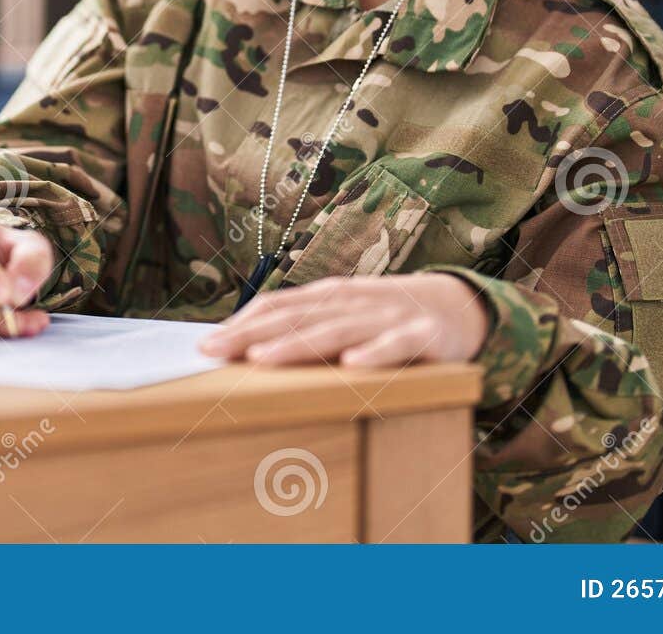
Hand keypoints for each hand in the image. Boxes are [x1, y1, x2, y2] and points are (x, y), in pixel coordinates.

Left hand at [198, 273, 491, 366]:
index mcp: (330, 297)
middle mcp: (354, 302)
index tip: (204, 346)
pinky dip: (376, 353)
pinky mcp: (424, 336)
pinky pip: (398, 346)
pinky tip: (353, 366)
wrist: (459, 308)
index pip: (279, 306)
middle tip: (216, 352)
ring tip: (262, 359)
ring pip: (338, 330)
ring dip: (298, 344)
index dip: (242, 324)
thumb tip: (245, 350)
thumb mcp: (343, 318)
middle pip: (298, 317)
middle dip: (253, 334)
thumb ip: (304, 329)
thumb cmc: (386, 319)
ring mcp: (388, 317)